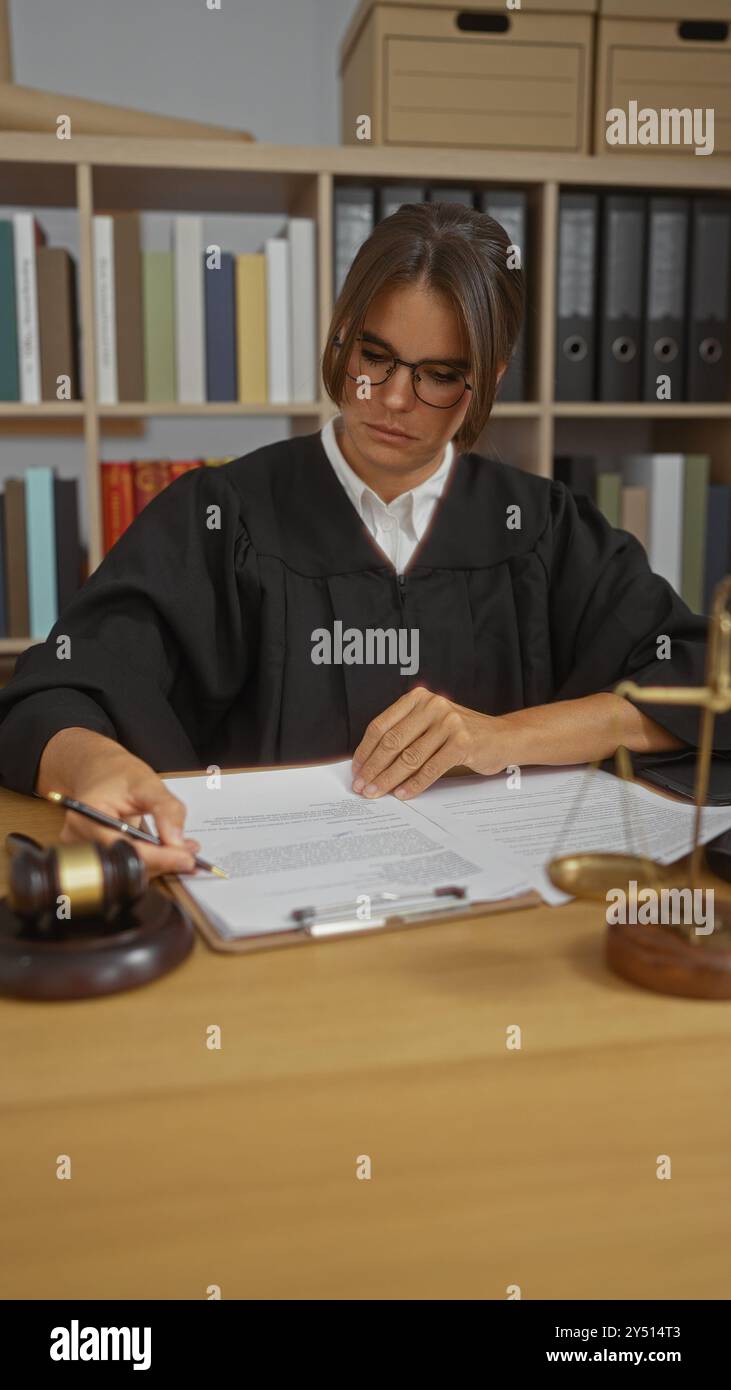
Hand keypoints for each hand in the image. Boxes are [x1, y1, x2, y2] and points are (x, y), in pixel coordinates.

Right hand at [38, 729, 199, 876]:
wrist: (100, 772)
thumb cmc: (117, 774)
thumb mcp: (147, 783)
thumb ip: (166, 809)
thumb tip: (177, 841)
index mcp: (87, 817)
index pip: (124, 849)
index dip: (158, 857)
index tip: (185, 858)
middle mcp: (80, 838)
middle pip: (126, 864)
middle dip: (162, 862)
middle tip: (191, 856)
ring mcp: (86, 851)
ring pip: (128, 870)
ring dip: (159, 864)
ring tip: (184, 851)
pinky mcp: (98, 857)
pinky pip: (127, 866)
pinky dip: (150, 861)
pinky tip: (168, 852)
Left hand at [351, 686, 508, 799]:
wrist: (502, 737)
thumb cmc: (460, 734)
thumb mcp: (430, 724)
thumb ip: (404, 734)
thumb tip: (370, 764)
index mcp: (418, 698)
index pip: (381, 725)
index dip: (365, 750)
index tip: (356, 769)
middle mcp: (432, 706)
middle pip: (392, 742)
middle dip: (373, 768)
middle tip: (362, 786)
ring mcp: (449, 723)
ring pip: (409, 757)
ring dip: (389, 779)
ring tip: (377, 792)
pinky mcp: (462, 743)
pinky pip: (430, 769)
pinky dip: (414, 785)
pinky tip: (402, 794)